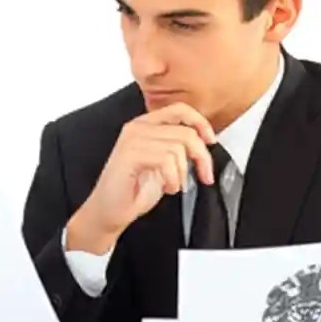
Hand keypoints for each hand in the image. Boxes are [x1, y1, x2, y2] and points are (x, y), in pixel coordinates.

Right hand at [67, 103, 217, 254]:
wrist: (109, 212)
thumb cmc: (135, 190)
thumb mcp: (165, 165)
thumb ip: (179, 149)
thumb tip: (204, 145)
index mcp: (147, 125)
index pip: (180, 109)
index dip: (201, 123)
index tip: (211, 142)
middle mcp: (138, 128)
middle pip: (186, 131)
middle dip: (201, 157)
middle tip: (204, 176)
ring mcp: (132, 140)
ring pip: (178, 147)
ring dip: (183, 172)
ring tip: (174, 185)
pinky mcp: (129, 155)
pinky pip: (165, 160)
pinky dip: (173, 178)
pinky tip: (167, 187)